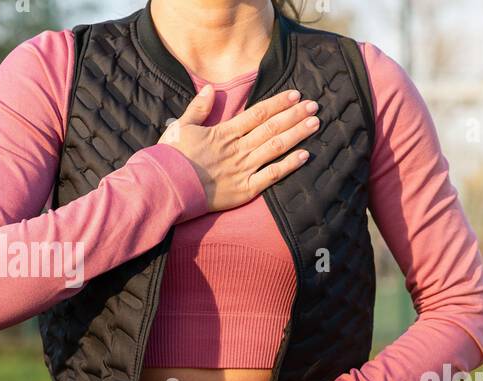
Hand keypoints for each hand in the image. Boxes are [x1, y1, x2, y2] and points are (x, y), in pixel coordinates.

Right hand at [159, 85, 319, 212]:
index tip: (295, 94)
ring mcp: (244, 168)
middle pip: (272, 127)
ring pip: (276, 147)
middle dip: (295, 115)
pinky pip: (272, 175)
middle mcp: (238, 148)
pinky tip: (305, 155)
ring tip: (315, 124)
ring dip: (297, 135)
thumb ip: (198, 108)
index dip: (278, 103)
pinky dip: (289, 165)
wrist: (167, 187)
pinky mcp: (246, 189)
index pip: (258, 113)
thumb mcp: (181, 126)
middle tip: (314, 106)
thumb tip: (209, 89)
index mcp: (224, 132)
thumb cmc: (171, 157)